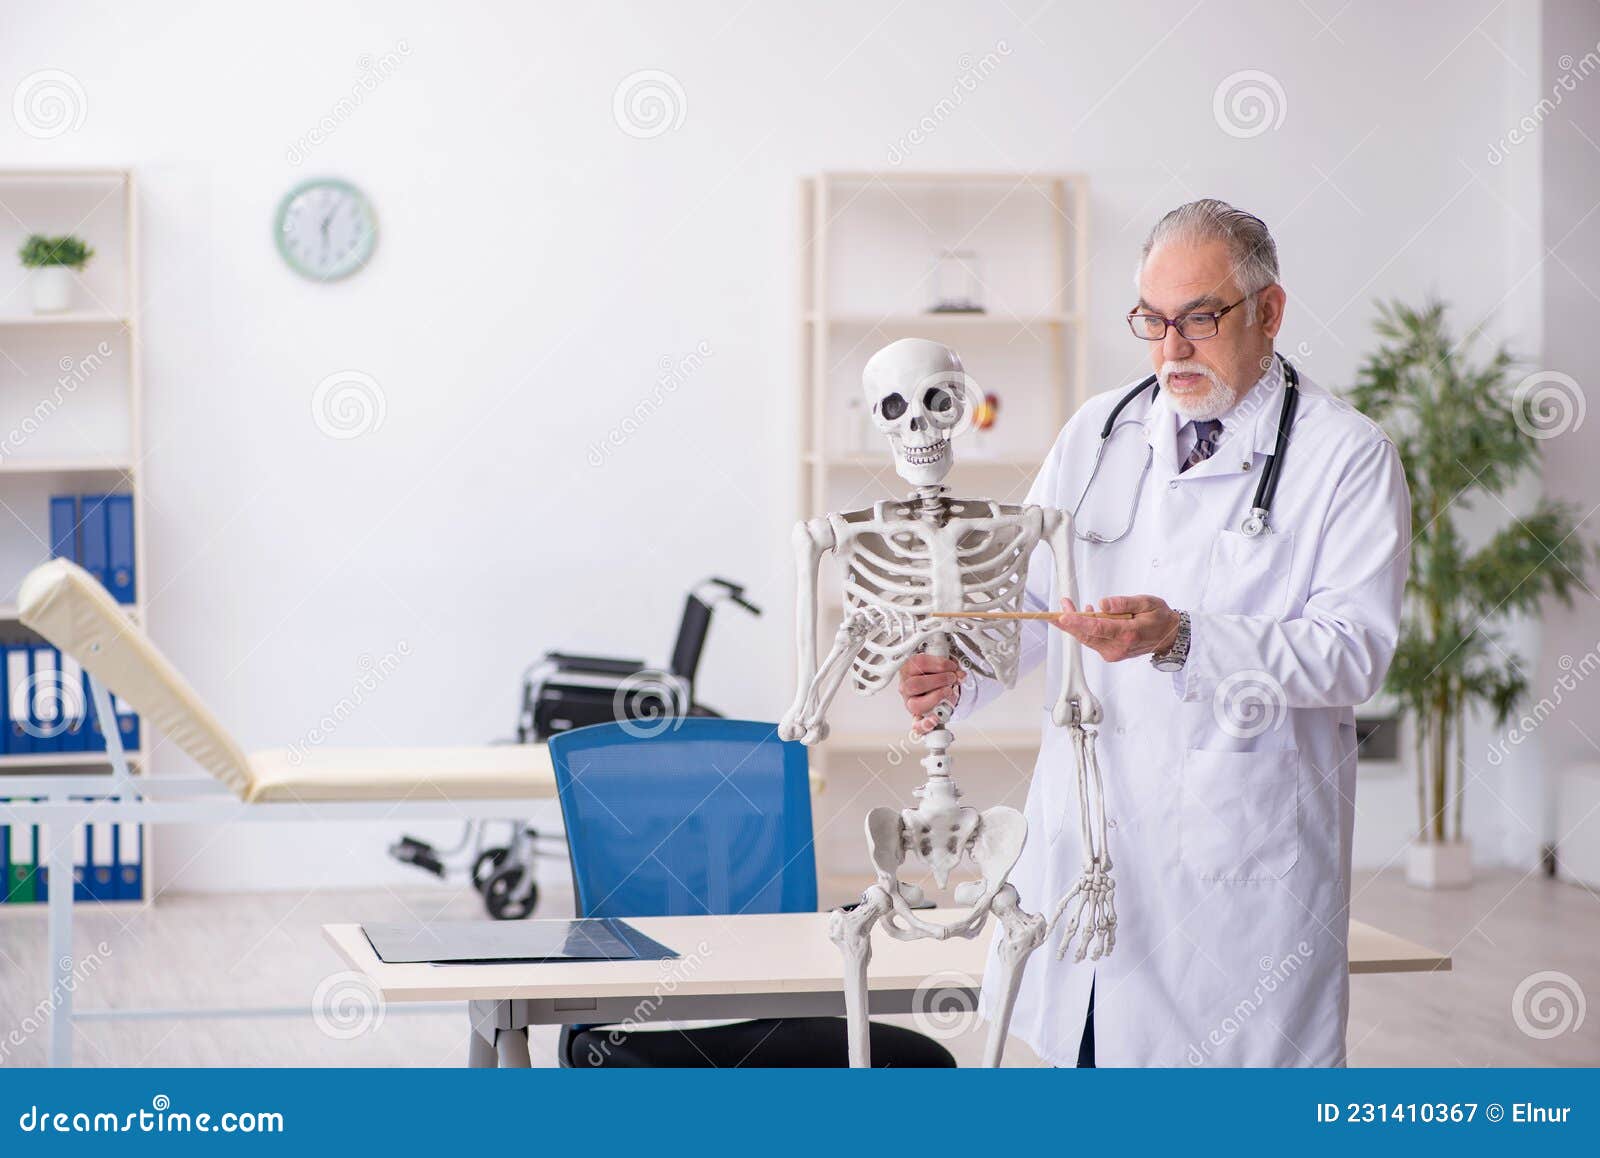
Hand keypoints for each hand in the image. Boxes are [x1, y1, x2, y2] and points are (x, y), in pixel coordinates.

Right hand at [898, 653, 962, 734]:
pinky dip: (925, 725)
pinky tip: (934, 720)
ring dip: (936, 698)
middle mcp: (906, 686)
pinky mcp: (917, 717)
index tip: (952, 666)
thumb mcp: (942, 666)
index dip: (940, 664)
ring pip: (916, 704)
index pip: (919, 663)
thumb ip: (951, 668)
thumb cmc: (935, 675)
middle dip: (939, 680)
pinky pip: (916, 726)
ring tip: (948, 692)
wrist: (935, 687)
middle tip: (952, 679)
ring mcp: (910, 703)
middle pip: (915, 684)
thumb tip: (960, 675)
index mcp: (909, 668)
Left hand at [1053, 595, 1179, 662]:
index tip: (1064, 616)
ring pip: (1086, 638)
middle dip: (1068, 622)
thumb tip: (1103, 603)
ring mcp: (1113, 653)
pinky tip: (1085, 613)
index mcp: (1128, 634)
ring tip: (1066, 606)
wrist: (1169, 636)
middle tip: (1054, 610)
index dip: (1078, 622)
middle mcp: (1118, 647)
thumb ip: (1124, 603)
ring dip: (1074, 623)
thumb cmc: (1159, 618)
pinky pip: (1092, 640)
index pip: (1098, 628)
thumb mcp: (1147, 603)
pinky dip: (1085, 628)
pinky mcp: (1110, 653)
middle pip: (1086, 635)